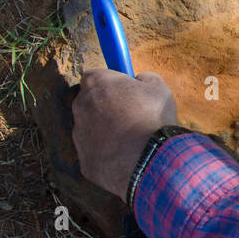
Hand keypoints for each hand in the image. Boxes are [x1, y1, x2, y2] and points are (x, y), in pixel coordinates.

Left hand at [72, 69, 178, 199]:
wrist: (150, 159)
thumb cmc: (154, 118)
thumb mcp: (159, 88)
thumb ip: (146, 79)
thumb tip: (141, 80)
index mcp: (95, 84)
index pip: (95, 76)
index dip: (111, 83)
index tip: (125, 89)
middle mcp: (80, 107)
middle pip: (90, 103)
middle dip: (107, 107)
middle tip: (131, 115)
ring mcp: (79, 136)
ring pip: (92, 130)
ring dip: (108, 132)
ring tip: (133, 140)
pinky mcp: (84, 161)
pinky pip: (97, 155)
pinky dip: (109, 155)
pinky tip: (129, 157)